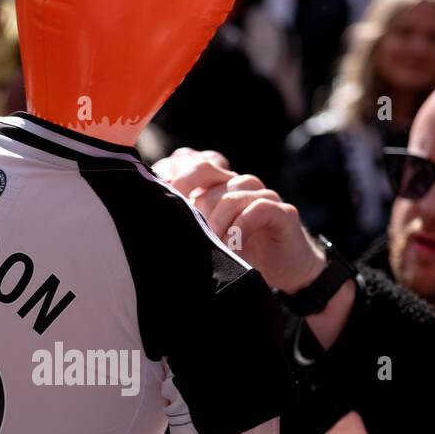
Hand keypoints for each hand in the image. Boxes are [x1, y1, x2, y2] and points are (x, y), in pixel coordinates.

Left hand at [152, 148, 326, 293]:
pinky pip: (258, 209)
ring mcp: (262, 194)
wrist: (287, 270)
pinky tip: (232, 246)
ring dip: (214, 222)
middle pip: (205, 170)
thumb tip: (147, 223)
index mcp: (218, 183)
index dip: (171, 176)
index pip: (190, 162)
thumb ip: (186, 224)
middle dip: (186, 197)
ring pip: (229, 194)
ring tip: (209, 246)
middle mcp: (239, 183)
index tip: (153, 199)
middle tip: (177, 224)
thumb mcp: (207, 238)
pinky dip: (240, 228)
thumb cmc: (240, 254)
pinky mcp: (282, 212)